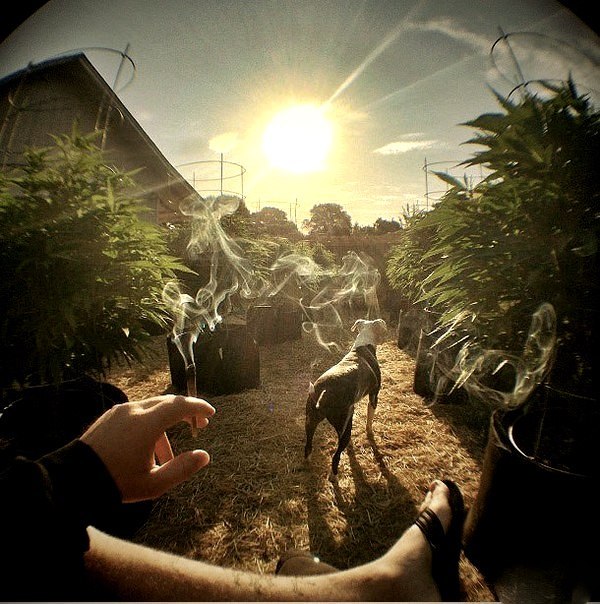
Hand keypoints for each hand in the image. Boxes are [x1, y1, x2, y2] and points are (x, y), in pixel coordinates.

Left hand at [81, 395, 214, 502]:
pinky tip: (147, 449)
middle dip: (186, 412)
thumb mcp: (153, 484)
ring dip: (167, 423)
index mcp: (146, 423)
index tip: (211, 414)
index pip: (180, 405)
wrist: (71, 481)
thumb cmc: (115, 483)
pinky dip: (150, 424)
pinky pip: (137, 413)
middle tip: (199, 426)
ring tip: (167, 455)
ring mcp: (120, 411)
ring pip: (153, 408)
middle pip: (168, 402)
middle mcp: (134, 410)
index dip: (199, 407)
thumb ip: (182, 469)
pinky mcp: (109, 416)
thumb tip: (204, 455)